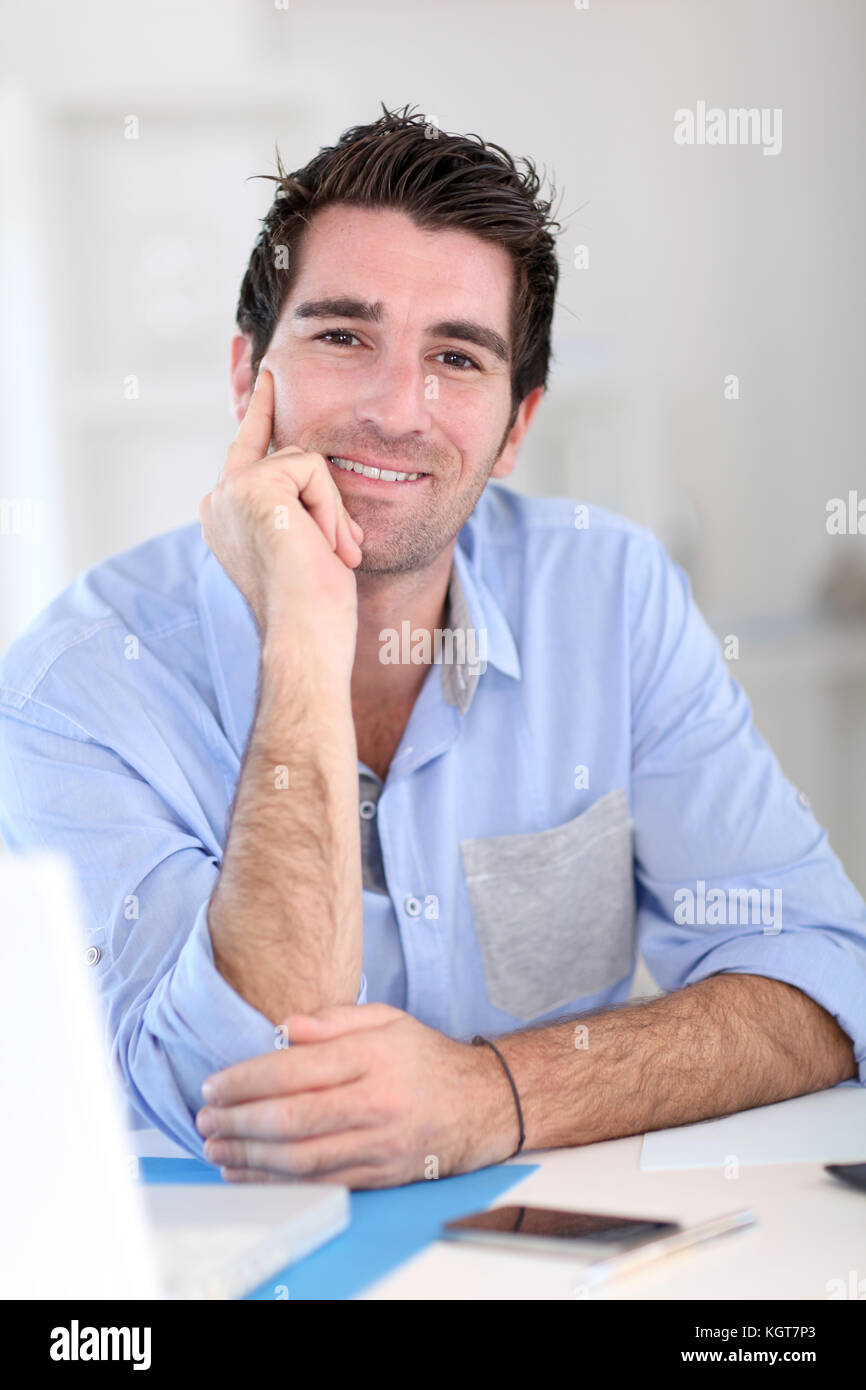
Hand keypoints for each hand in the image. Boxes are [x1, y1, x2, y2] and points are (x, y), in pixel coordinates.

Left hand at [195, 1004, 519, 1187]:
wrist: (482, 1103)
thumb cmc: (427, 1058)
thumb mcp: (386, 1020)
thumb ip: (332, 1020)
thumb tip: (284, 1026)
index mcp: (372, 1057)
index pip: (295, 1070)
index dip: (245, 1080)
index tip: (214, 1084)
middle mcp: (375, 1103)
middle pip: (291, 1118)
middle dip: (237, 1121)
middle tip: (204, 1117)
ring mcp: (378, 1144)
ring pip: (299, 1158)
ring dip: (248, 1155)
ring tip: (215, 1145)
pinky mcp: (379, 1175)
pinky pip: (318, 1183)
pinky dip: (276, 1181)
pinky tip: (248, 1171)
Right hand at [198, 368, 364, 658]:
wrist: (305, 635)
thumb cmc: (314, 606)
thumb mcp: (305, 542)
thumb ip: (298, 504)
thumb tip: (317, 473)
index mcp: (225, 513)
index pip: (247, 448)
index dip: (261, 410)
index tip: (268, 374)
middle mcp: (218, 500)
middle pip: (289, 456)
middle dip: (327, 502)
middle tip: (337, 552)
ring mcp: (231, 490)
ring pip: (306, 462)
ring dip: (332, 512)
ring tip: (329, 556)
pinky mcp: (252, 486)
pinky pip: (313, 469)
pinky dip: (330, 509)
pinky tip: (324, 546)